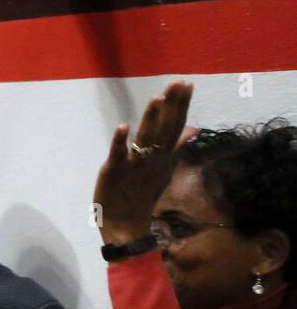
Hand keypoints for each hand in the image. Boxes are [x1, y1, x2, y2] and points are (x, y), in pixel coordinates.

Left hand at [94, 81, 193, 245]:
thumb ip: (177, 148)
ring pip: (145, 140)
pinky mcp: (114, 173)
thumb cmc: (142, 194)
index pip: (175, 126)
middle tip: (178, 83)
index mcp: (163, 156)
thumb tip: (194, 129)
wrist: (127, 225)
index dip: (180, 106)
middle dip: (171, 106)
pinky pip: (118, 156)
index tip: (187, 84)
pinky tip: (123, 127)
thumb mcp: (165, 169)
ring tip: (156, 99)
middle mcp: (152, 159)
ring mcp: (134, 166)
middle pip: (164, 129)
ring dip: (150, 120)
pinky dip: (120, 142)